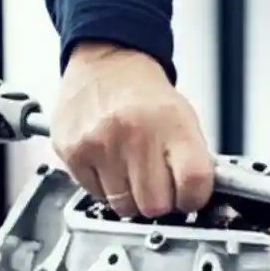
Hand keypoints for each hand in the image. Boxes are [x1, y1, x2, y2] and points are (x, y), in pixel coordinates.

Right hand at [50, 41, 214, 217]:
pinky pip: (95, 195)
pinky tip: (109, 161)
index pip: (193, 183)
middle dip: (160, 200)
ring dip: (131, 196)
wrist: (106, 63)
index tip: (189, 196)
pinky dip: (104, 186)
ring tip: (131, 167)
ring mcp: (101, 144)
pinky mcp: (73, 152)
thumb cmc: (146, 94)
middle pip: (156, 205)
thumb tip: (196, 198)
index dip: (194, 198)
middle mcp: (135, 134)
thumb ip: (191, 160)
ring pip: (124, 207)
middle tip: (157, 182)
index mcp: (172, 124)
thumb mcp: (183, 117)